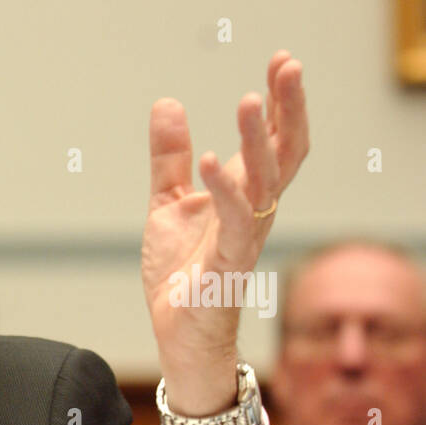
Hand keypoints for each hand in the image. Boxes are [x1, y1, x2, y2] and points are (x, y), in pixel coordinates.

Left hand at [141, 50, 308, 424]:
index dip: (281, 101)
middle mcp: (253, 212)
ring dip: (259, 141)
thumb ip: (170, 158)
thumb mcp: (168, 204)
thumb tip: (167, 104)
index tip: (281, 60)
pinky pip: (234, 222)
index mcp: (244, 194)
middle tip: (287, 66)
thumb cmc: (182, 273)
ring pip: (266, 182)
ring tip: (249, 101)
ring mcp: (244, 237)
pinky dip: (225, 190)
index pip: (274, 139)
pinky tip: (212, 161)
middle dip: (288, 109)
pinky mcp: (227, 264)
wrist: (177, 332)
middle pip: (286, 152)